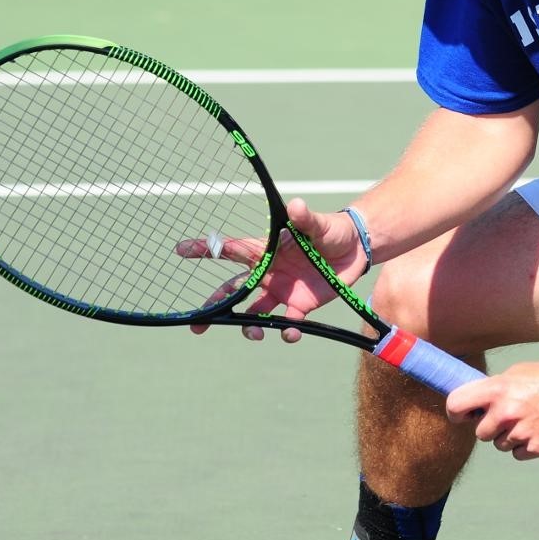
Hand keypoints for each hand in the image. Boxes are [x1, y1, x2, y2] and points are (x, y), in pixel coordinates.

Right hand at [173, 197, 366, 342]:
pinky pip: (286, 323)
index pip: (231, 249)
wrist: (356, 249)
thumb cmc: (331, 230)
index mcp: (266, 250)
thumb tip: (295, 205)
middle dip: (214, 306)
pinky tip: (290, 333)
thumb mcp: (318, 224)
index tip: (182, 249)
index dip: (206, 249)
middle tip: (197, 324)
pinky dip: (286, 332)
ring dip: (248, 327)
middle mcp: (267, 273)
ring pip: (254, 313)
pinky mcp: (299, 306)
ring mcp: (281, 291)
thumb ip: (304, 219)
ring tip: (252, 334)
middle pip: (233, 291)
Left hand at [445, 357, 538, 459]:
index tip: (463, 416)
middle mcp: (506, 411)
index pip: (456, 404)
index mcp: (498, 389)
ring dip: (511, 437)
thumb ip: (495, 390)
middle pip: (481, 433)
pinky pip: (517, 454)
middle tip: (510, 417)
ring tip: (530, 421)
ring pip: (500, 445)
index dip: (456, 413)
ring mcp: (521, 431)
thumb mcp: (517, 374)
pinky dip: (526, 447)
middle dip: (492, 427)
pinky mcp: (536, 447)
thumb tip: (476, 405)